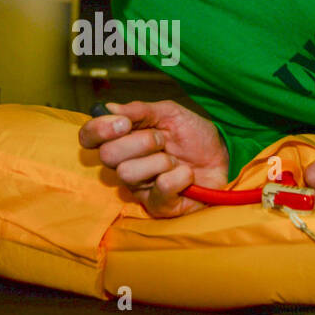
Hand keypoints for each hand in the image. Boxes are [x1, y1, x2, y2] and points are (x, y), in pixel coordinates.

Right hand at [78, 100, 228, 217]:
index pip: (89, 137)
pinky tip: (187, 175)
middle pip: (107, 156)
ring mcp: (140, 188)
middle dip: (140, 142)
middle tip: (162, 139)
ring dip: (160, 160)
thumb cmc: (195, 136)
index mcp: (122, 140)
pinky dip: (177, 177)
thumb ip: (139, 110)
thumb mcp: (170, 113)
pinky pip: (158, 191)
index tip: (123, 122)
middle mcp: (125, 165)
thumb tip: (108, 108)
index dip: (98, 129)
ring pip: (128, 174)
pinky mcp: (158, 206)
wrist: (225, 156)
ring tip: (176, 159)